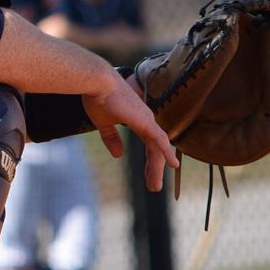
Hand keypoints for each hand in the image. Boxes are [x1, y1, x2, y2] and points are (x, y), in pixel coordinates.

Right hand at [82, 69, 177, 191]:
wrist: (96, 81)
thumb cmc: (97, 96)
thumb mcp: (103, 123)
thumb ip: (111, 138)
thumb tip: (119, 155)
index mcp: (137, 119)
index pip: (149, 145)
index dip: (149, 162)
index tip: (149, 177)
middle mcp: (146, 120)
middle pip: (155, 149)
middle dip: (154, 169)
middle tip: (154, 187)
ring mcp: (147, 120)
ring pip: (157, 149)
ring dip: (156, 168)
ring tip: (155, 187)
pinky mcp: (144, 121)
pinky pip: (159, 140)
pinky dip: (167, 152)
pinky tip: (173, 166)